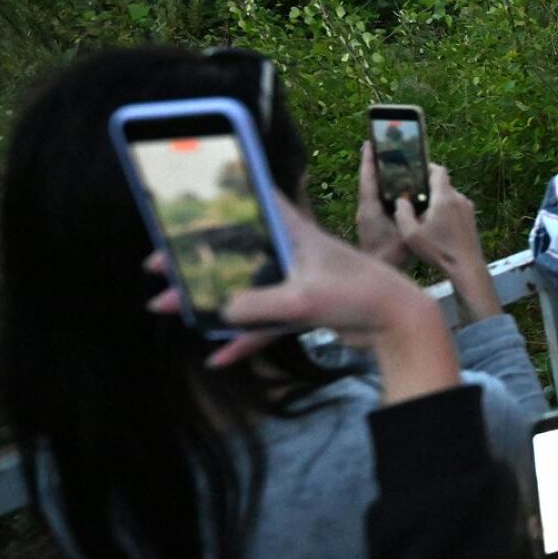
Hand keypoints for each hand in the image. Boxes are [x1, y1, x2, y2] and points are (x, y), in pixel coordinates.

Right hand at [158, 197, 457, 405]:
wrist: (401, 322)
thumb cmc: (360, 295)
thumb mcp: (302, 300)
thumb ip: (256, 306)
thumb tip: (217, 314)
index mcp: (293, 232)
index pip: (249, 203)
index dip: (214, 200)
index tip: (178, 203)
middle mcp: (292, 251)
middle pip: (234, 251)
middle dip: (194, 259)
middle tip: (156, 268)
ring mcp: (297, 281)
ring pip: (244, 288)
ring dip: (208, 300)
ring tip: (168, 309)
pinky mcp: (305, 309)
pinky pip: (264, 323)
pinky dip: (243, 339)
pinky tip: (218, 358)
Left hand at [356, 141, 410, 267]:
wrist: (378, 272)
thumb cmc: (391, 254)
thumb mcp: (404, 231)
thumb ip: (410, 214)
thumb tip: (415, 195)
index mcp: (370, 208)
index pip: (367, 178)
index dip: (368, 160)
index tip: (370, 142)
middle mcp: (365, 209)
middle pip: (369, 181)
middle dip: (376, 165)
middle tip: (385, 148)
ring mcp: (367, 216)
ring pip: (373, 191)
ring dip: (381, 177)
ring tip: (394, 163)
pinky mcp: (371, 223)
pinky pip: (377, 200)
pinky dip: (385, 191)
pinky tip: (398, 189)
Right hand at [395, 165, 499, 318]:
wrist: (466, 266)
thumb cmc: (438, 250)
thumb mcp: (411, 234)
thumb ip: (402, 213)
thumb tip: (400, 200)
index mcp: (445, 197)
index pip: (438, 170)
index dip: (426, 167)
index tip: (414, 172)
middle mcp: (459, 198)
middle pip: (443, 183)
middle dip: (428, 187)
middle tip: (413, 195)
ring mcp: (468, 207)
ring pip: (449, 196)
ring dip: (437, 200)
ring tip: (423, 212)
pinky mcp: (471, 218)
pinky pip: (456, 206)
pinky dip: (446, 209)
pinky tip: (436, 224)